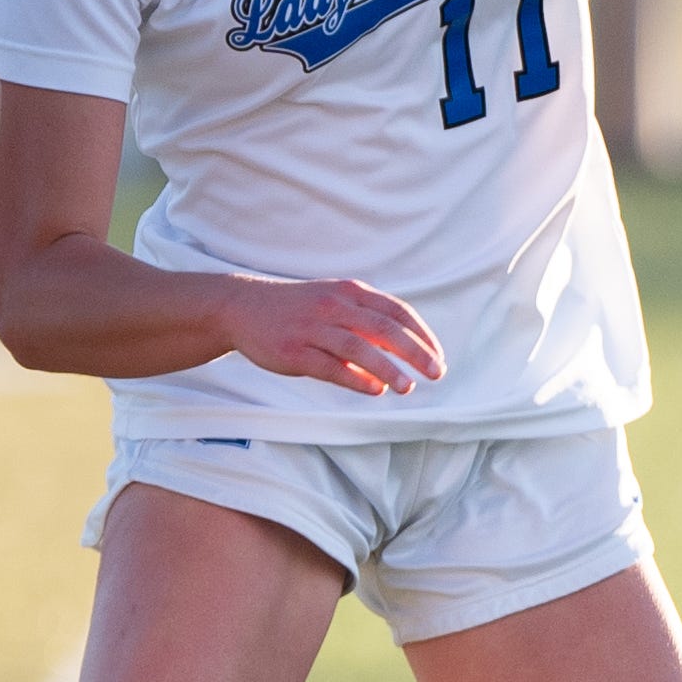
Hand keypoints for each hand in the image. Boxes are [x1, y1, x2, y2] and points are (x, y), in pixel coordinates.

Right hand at [220, 275, 442, 396]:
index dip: (421, 335)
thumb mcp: (335, 303)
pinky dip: (355, 378)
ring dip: (387, 368)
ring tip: (409, 387)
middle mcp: (334, 306)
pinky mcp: (293, 352)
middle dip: (415, 352)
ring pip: (358, 347)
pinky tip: (375, 390)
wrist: (243, 307)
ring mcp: (312, 328)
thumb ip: (367, 322)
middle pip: (384, 328)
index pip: (396, 311)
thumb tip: (404, 353)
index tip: (438, 357)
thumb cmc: (298, 309)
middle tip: (437, 373)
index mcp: (350, 292)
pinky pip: (330, 366)